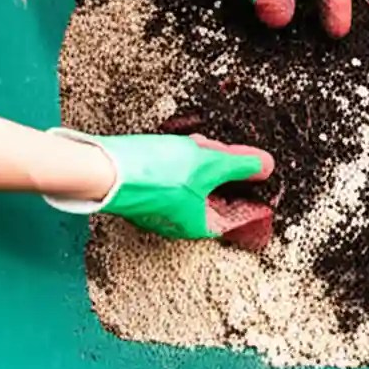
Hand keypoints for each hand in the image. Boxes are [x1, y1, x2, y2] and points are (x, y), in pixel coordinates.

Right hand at [47, 130, 273, 240]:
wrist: (102, 168)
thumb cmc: (155, 174)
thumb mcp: (209, 164)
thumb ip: (239, 165)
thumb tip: (266, 167)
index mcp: (196, 224)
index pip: (232, 218)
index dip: (248, 201)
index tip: (257, 185)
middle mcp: (176, 221)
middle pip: (211, 196)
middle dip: (221, 171)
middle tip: (228, 155)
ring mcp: (157, 206)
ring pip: (190, 182)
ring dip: (199, 161)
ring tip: (200, 144)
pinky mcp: (141, 189)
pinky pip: (170, 175)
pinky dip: (179, 159)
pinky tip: (177, 144)